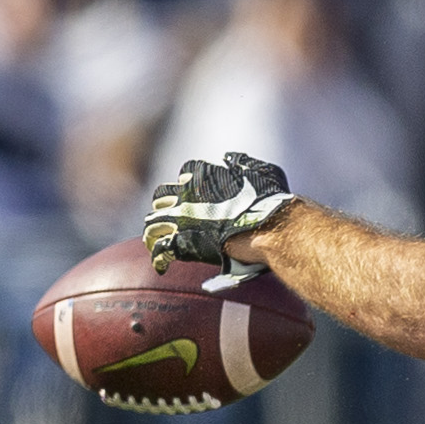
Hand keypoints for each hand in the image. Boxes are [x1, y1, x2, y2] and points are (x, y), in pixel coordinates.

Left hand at [144, 153, 296, 272]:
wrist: (271, 228)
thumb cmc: (271, 201)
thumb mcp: (262, 171)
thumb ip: (243, 162)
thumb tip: (230, 158)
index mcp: (202, 173)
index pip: (184, 175)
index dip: (187, 188)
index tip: (193, 197)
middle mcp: (186, 192)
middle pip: (161, 197)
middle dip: (166, 207)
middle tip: (173, 219)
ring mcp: (182, 217)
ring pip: (153, 222)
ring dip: (155, 232)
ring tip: (158, 242)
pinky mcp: (183, 241)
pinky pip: (159, 250)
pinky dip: (159, 258)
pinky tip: (162, 265)